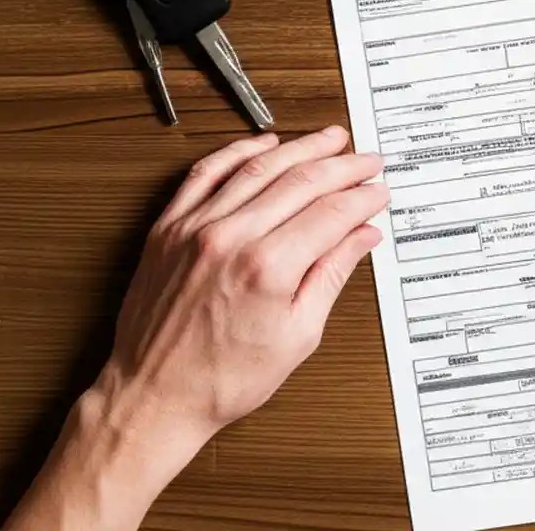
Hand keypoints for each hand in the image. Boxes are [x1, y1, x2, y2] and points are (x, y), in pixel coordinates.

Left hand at [99, 127, 387, 440]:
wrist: (155, 395)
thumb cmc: (222, 379)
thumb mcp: (298, 335)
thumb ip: (332, 275)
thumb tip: (362, 237)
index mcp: (268, 267)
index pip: (332, 212)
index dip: (363, 197)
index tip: (379, 192)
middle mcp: (231, 237)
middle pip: (301, 181)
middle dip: (342, 166)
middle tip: (366, 160)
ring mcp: (196, 228)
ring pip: (258, 167)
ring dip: (300, 148)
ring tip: (329, 140)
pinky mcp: (169, 228)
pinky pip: (207, 173)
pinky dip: (238, 152)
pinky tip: (264, 144)